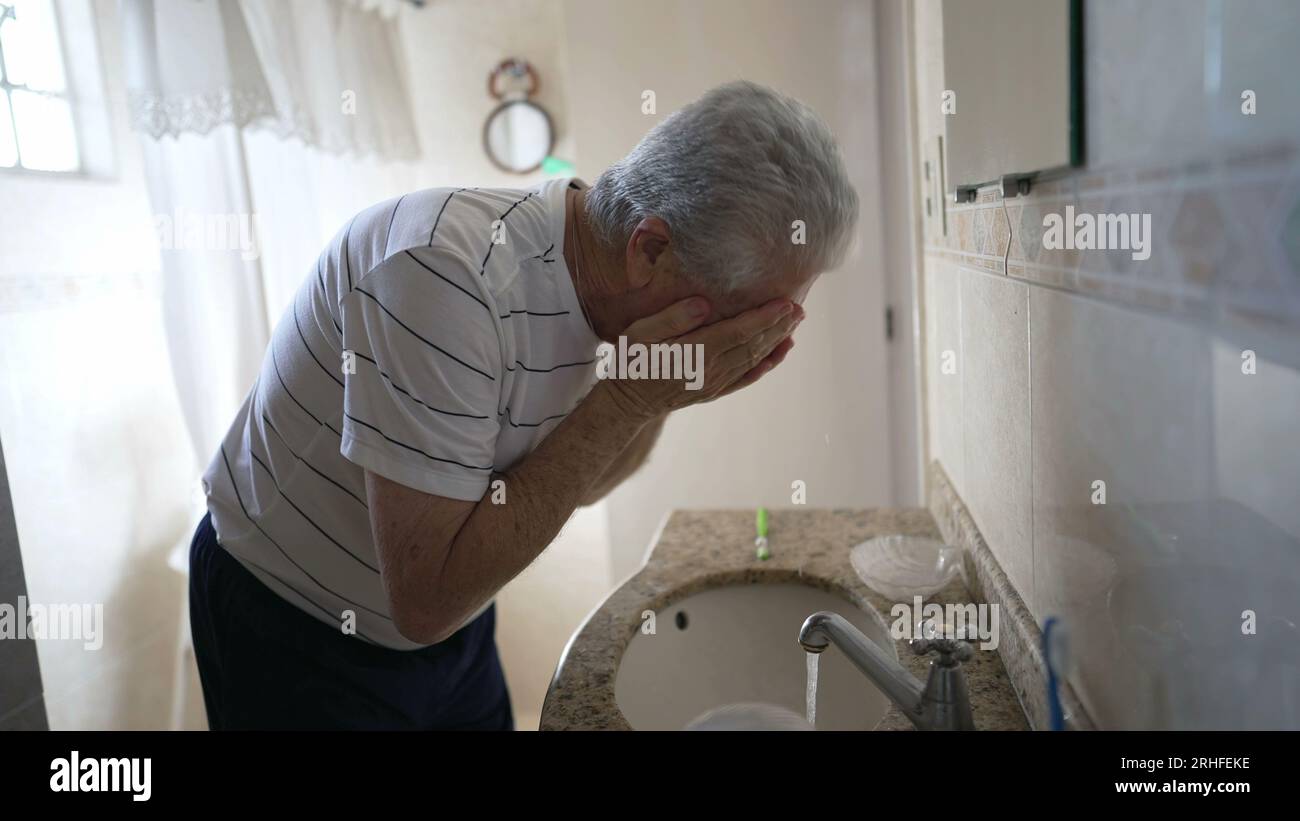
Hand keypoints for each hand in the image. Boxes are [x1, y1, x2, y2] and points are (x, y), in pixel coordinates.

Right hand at [600, 295, 802, 421]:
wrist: (625, 402)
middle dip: (778, 326)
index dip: (764, 317)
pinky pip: (746, 378)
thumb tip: (704, 305)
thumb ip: (672, 318)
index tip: (786, 302)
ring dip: (776, 342)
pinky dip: (766, 366)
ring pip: (753, 360)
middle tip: (800, 309)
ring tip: (795, 325)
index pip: (738, 331)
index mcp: (695, 352)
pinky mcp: (713, 392)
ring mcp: (714, 384)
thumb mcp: (641, 333)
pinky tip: (779, 354)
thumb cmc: (631, 360)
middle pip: (752, 345)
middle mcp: (710, 370)